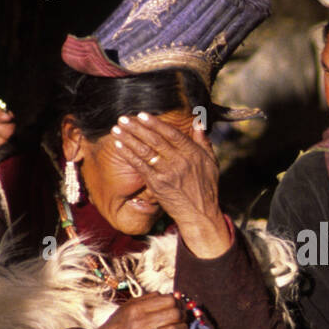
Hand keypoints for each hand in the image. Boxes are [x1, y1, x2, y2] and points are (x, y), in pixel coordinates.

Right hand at [51, 293, 187, 328]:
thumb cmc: (119, 324)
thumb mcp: (129, 306)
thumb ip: (149, 299)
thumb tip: (171, 295)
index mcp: (137, 309)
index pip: (169, 300)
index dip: (178, 303)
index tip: (179, 307)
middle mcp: (140, 323)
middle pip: (174, 315)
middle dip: (183, 316)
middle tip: (182, 319)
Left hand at [110, 112, 230, 257]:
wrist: (200, 213)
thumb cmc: (206, 187)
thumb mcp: (211, 162)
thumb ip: (203, 141)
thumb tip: (198, 122)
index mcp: (193, 154)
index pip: (172, 134)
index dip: (155, 123)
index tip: (142, 114)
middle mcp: (180, 162)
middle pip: (155, 140)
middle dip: (137, 128)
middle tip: (123, 119)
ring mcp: (167, 173)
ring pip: (145, 152)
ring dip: (129, 139)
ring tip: (116, 129)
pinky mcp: (157, 185)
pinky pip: (140, 166)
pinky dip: (129, 155)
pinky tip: (119, 146)